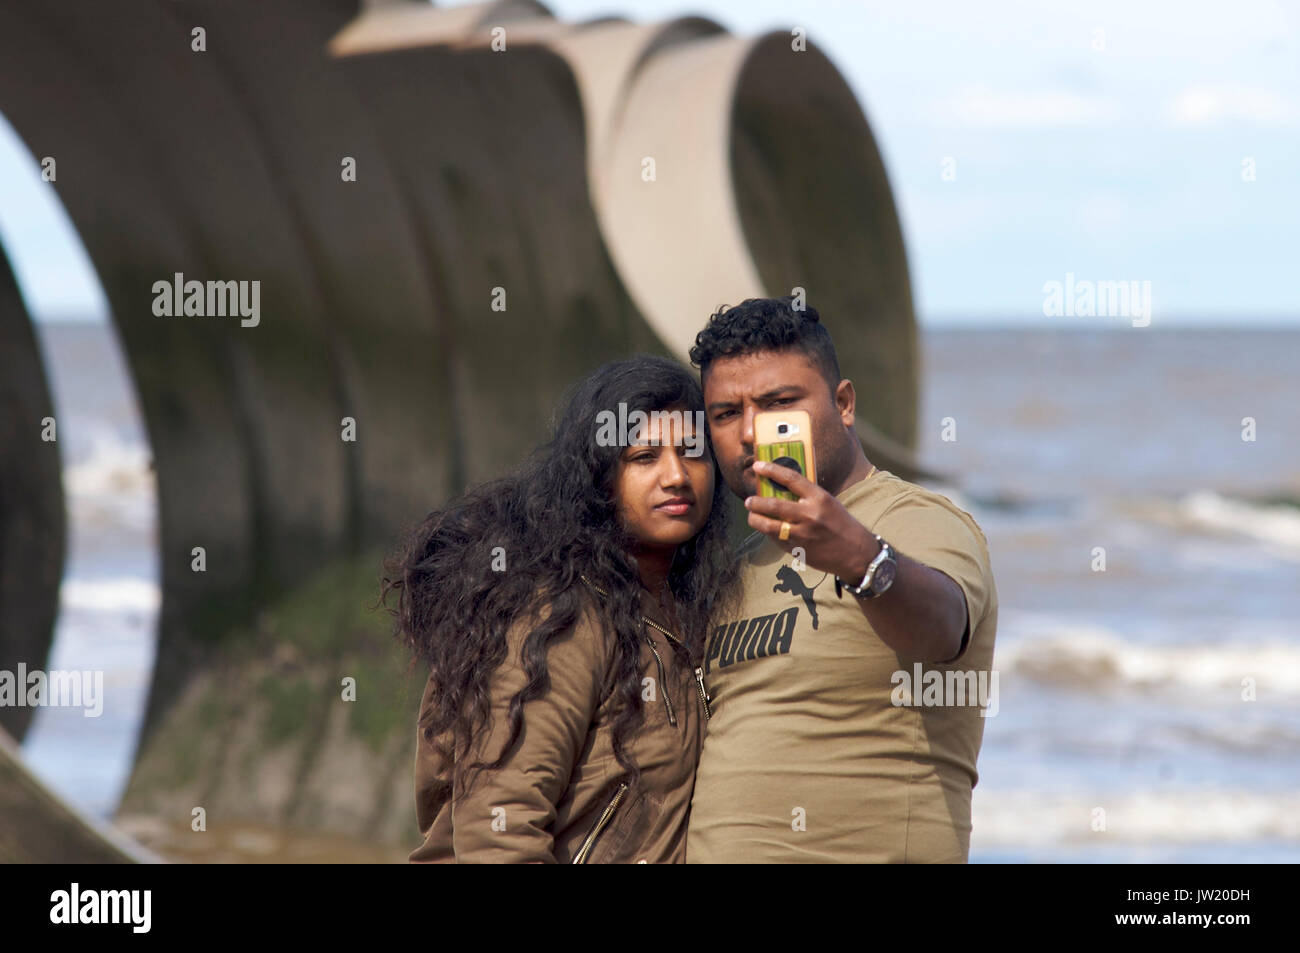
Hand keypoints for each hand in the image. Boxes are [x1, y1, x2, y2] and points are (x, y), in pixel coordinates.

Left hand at [745, 460, 877, 580]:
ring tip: (751, 515)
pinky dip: (768, 533)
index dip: (771, 470)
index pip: (790, 478)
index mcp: (819, 498)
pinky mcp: (798, 549)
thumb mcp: (828, 503)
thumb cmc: (842, 524)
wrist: (856, 553)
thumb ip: (807, 495)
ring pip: (769, 525)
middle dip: (756, 502)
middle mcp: (810, 514)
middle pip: (773, 504)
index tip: (758, 466)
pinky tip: (767, 529)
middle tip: (749, 500)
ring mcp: (802, 534)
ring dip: (755, 519)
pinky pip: (776, 539)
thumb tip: (782, 488)